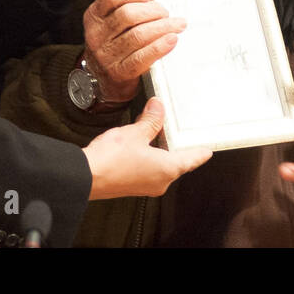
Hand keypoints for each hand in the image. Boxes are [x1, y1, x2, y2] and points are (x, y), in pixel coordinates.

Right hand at [83, 0, 185, 103]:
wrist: (104, 80)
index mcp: (94, 17)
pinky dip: (160, 46)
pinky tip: (172, 39)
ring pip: (138, 35)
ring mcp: (106, 55)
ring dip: (163, 27)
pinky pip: (143, 56)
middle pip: (127, 14)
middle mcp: (96, 35)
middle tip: (166, 13)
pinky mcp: (120, 72)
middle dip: (153, 10)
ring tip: (176, 25)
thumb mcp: (109, 23)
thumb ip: (125, 7)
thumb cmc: (113, 46)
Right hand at [84, 97, 211, 198]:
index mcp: (167, 170)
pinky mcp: (131, 185)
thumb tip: (158, 107)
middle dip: (176, 146)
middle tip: (180, 132)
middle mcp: (160, 182)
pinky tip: (141, 144)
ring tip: (157, 131)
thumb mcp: (135, 133)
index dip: (200, 152)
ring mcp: (145, 185)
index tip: (208, 150)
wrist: (85, 177)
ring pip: (161, 165)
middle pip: (176, 162)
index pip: (192, 160)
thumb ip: (150, 120)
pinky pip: (147, 169)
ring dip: (160, 149)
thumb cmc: (111, 160)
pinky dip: (149, 156)